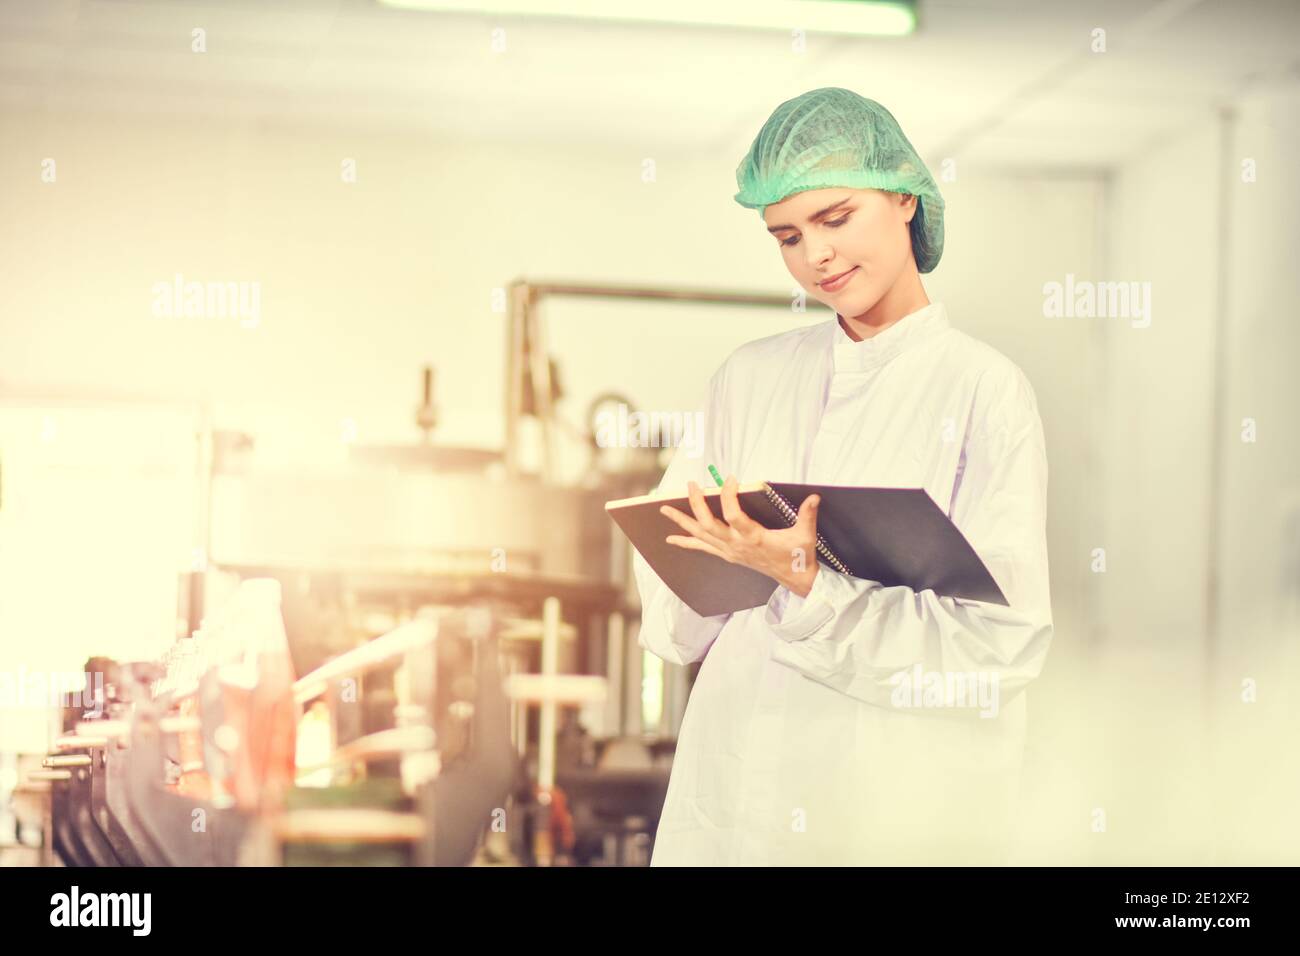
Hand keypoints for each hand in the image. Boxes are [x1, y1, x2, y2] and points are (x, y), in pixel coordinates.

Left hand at [660, 475, 820, 597]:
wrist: (796, 579)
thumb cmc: (799, 555)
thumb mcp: (806, 535)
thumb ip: (808, 515)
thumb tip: (815, 497)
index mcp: (753, 538)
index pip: (733, 515)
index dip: (729, 496)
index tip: (730, 478)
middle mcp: (736, 545)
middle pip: (708, 524)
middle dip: (696, 504)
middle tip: (689, 486)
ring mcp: (730, 552)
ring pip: (700, 535)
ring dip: (682, 522)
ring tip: (664, 509)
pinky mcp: (729, 556)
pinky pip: (703, 548)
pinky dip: (686, 542)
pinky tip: (671, 538)